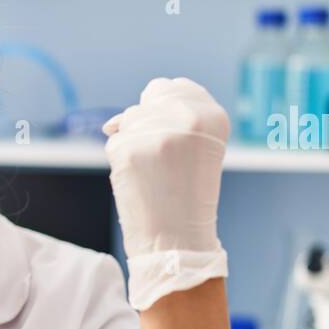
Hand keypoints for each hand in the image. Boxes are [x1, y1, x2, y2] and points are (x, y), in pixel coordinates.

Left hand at [102, 78, 229, 309]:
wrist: (177, 241)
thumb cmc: (187, 197)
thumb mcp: (199, 149)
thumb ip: (174, 118)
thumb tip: (118, 118)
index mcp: (214, 117)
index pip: (175, 86)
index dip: (164, 108)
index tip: (171, 136)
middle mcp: (188, 119)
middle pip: (148, 98)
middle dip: (147, 123)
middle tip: (162, 161)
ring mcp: (157, 133)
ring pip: (129, 119)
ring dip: (133, 142)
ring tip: (153, 172)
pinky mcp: (129, 149)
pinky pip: (114, 141)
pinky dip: (120, 160)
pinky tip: (138, 181)